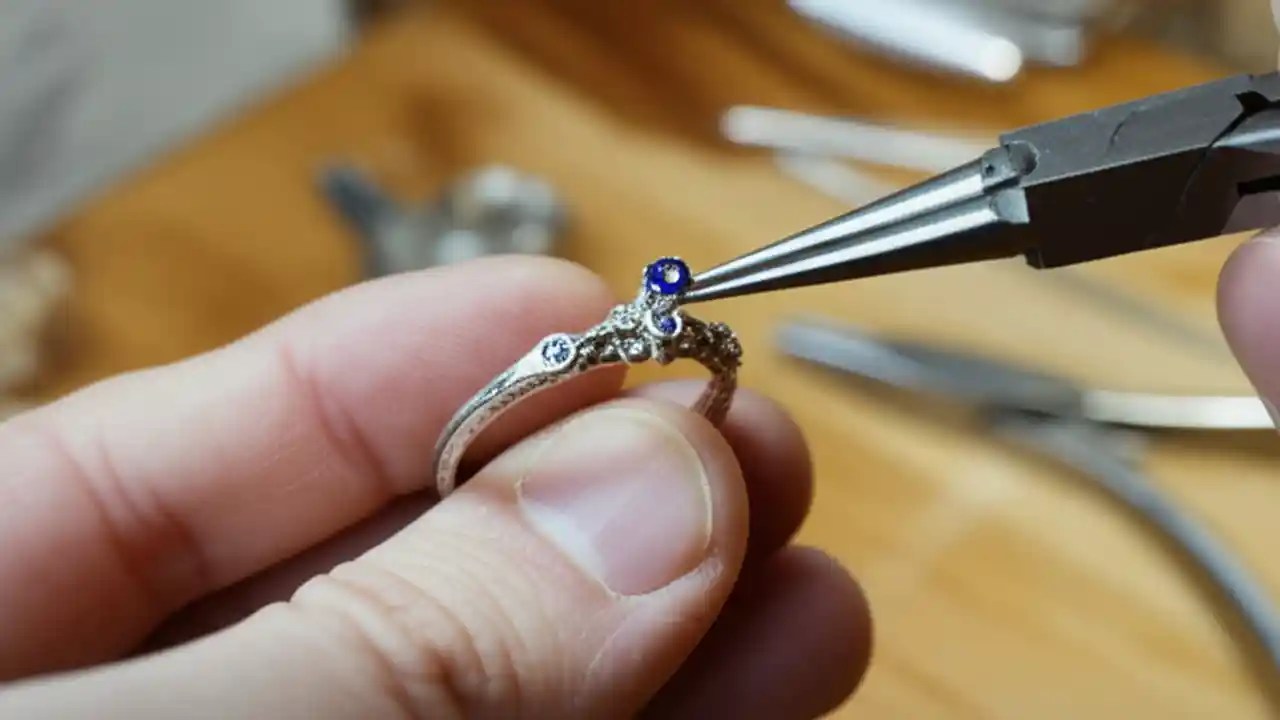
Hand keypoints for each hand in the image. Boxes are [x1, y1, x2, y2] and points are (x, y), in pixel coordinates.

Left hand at [0, 257, 870, 718]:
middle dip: (569, 504)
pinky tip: (764, 682)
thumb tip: (638, 503)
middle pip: (361, 584)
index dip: (385, 373)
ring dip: (659, 630)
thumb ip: (374, 645)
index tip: (569, 312)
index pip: (158, 462)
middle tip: (732, 442)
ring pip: (481, 699)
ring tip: (797, 562)